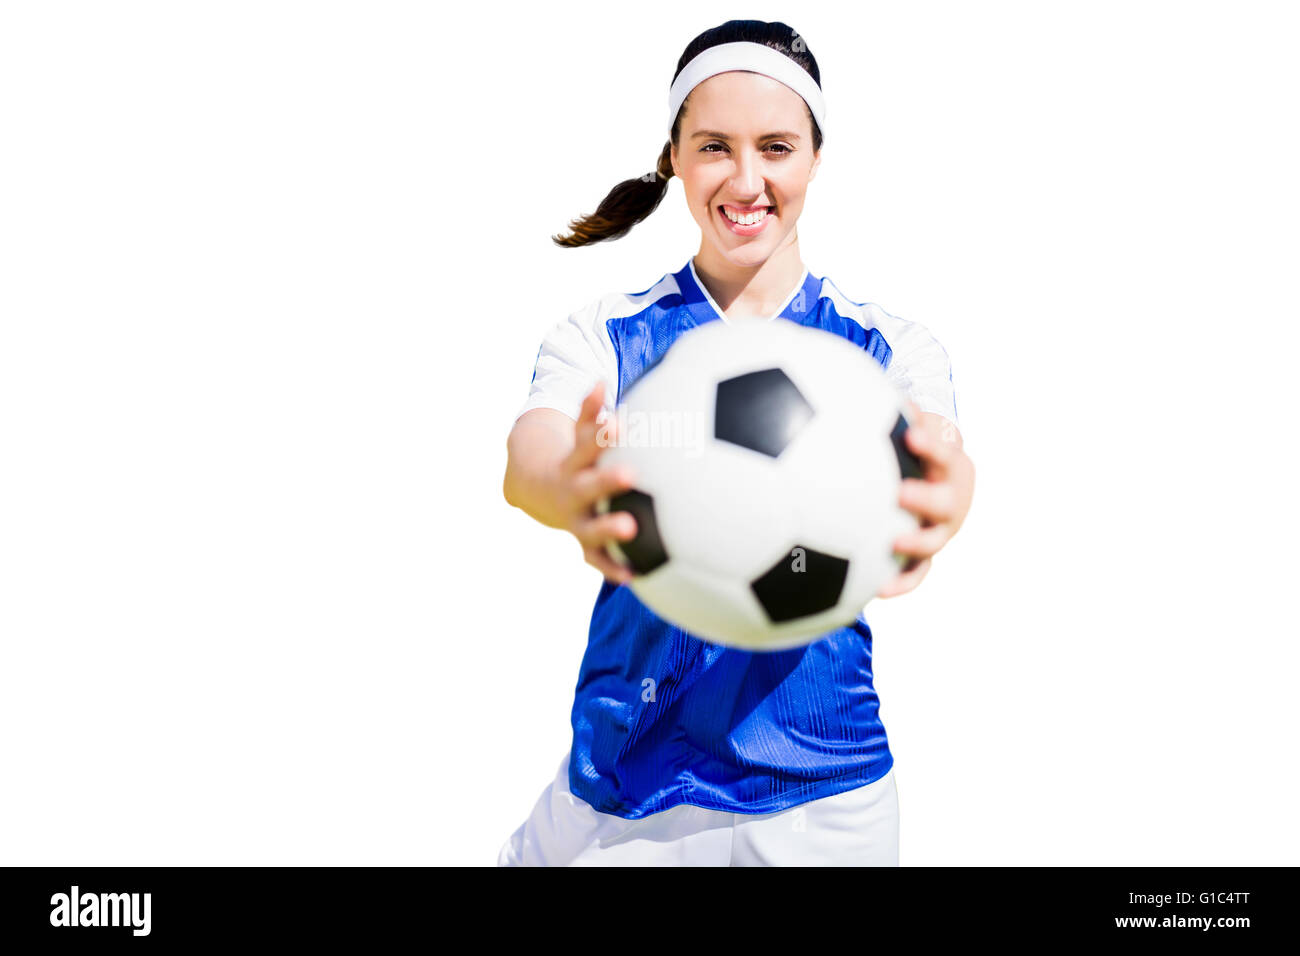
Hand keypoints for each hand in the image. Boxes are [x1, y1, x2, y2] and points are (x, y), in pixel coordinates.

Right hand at [558, 383, 638, 584]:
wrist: (537, 490)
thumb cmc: (574, 458)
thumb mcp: (578, 436)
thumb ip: (590, 413)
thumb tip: (599, 381)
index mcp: (573, 462)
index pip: (585, 445)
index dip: (600, 434)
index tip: (616, 423)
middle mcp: (571, 491)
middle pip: (588, 486)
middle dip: (607, 481)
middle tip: (629, 474)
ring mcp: (575, 519)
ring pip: (590, 527)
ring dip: (608, 529)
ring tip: (630, 529)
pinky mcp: (583, 541)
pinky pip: (596, 558)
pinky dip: (612, 568)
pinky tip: (634, 576)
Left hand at [877, 400, 975, 597]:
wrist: (933, 479)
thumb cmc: (913, 448)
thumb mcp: (911, 426)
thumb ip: (895, 413)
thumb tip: (865, 386)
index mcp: (950, 464)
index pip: (947, 451)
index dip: (933, 444)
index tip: (912, 436)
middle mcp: (951, 498)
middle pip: (948, 500)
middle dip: (927, 497)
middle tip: (901, 493)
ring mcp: (941, 528)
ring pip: (936, 540)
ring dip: (918, 543)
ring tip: (894, 543)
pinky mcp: (925, 554)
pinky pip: (917, 573)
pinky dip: (902, 583)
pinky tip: (876, 592)